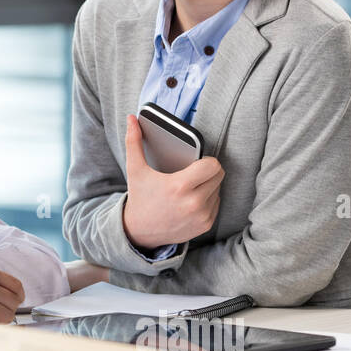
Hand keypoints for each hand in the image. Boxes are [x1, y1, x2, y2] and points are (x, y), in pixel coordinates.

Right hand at [121, 113, 223, 248]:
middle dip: (208, 171)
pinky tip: (192, 200)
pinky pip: (217, 204)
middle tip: (193, 173)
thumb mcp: (135, 170)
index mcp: (179, 186)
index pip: (213, 165)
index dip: (207, 161)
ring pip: (218, 189)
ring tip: (190, 188)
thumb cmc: (140, 197)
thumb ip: (134, 142)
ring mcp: (201, 216)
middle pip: (219, 176)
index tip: (197, 162)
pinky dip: (208, 200)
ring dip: (209, 186)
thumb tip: (131, 118)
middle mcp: (194, 203)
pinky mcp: (205, 225)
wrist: (140, 232)